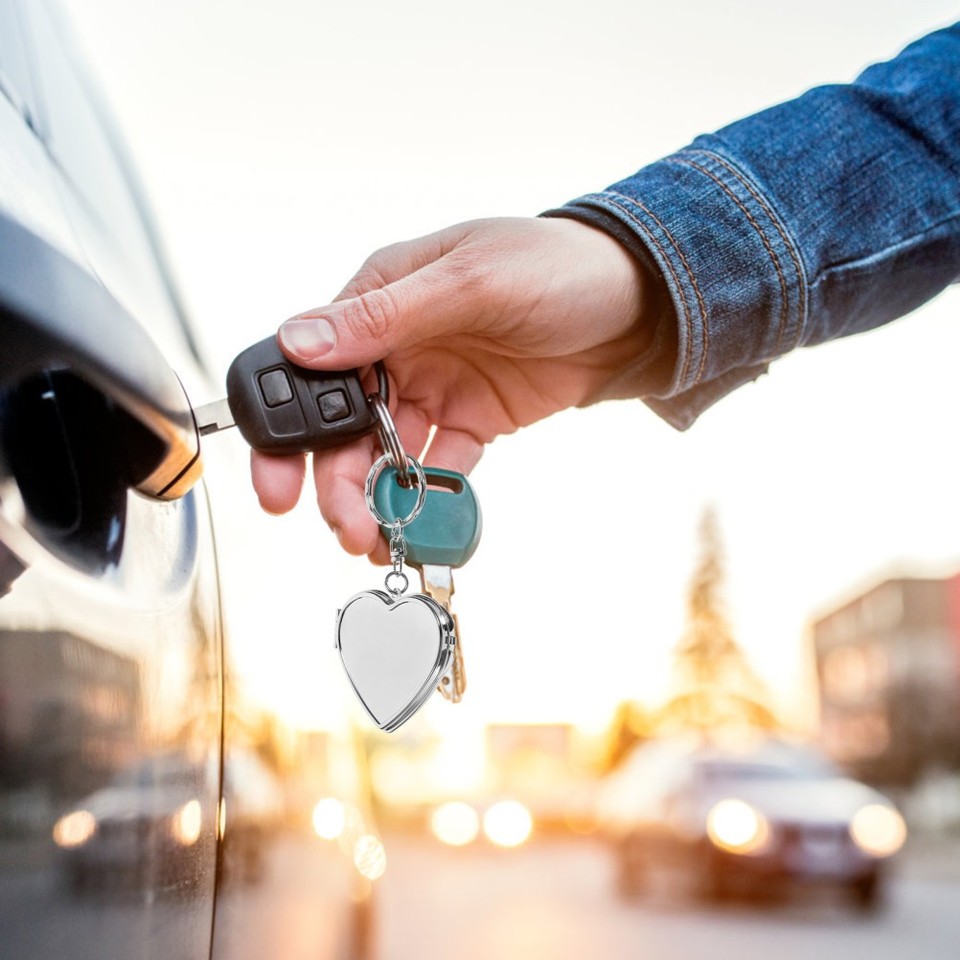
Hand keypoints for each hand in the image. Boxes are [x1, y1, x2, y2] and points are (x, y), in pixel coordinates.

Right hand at [251, 216, 648, 561]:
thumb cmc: (556, 266)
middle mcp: (397, 346)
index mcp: (379, 298)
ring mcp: (434, 387)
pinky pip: (440, 467)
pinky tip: (423, 526)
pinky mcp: (472, 421)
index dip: (286, 426)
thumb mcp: (470, 281)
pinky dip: (429, 498)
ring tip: (377, 540)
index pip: (310, 366)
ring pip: (385, 454)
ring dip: (377, 499)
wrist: (639, 303)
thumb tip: (299, 341)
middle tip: (344, 526)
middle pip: (342, 424)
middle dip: (335, 480)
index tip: (278, 482)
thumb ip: (384, 316)